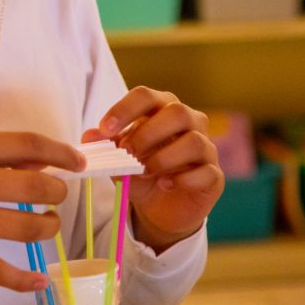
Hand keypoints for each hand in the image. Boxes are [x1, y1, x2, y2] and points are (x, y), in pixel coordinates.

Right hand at [0, 129, 84, 291]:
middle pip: (37, 185)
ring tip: (48, 223)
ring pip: (28, 226)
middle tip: (57, 195)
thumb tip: (46, 161)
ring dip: (49, 226)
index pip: (30, 144)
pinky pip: (0, 270)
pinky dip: (25, 280)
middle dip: (58, 191)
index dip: (62, 153)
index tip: (78, 163)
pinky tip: (41, 281)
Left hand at [82, 87, 222, 251]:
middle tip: (128, 153)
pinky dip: (183, 179)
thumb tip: (89, 136)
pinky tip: (165, 185)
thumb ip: (107, 146)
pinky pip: (206, 171)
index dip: (125, 109)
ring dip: (163, 157)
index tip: (104, 129)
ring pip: (193, 141)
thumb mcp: (119, 160)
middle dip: (147, 133)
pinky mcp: (215, 176)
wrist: (161, 208)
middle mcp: (190, 122)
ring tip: (145, 172)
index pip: (146, 96)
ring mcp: (206, 148)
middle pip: (177, 112)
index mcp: (163, 109)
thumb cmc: (141, 173)